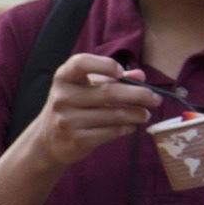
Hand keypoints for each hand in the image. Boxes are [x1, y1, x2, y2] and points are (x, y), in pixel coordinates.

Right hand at [29, 53, 159, 171]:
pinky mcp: (76, 140)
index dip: (104, 64)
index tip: (120, 72)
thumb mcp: (86, 88)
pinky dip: (127, 128)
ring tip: (145, 114)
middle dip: (139, 95)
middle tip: (155, 99)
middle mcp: (61, 98)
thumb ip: (112, 79)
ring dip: (137, 114)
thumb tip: (140, 76)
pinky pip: (111, 132)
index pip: (80, 63)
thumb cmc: (73, 107)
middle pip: (108, 92)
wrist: (48, 141)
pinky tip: (131, 126)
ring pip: (114, 115)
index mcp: (63, 78)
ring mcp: (67, 120)